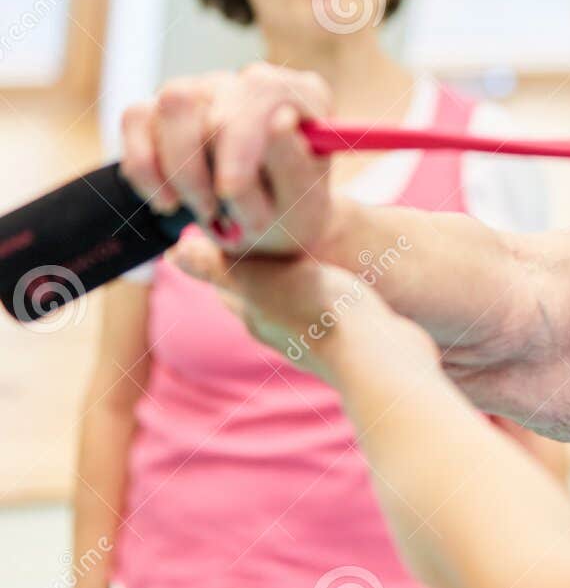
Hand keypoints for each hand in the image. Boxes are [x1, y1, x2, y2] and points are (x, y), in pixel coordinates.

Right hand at [120, 64, 333, 255]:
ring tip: (204, 211)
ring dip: (180, 169)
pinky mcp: (162, 107)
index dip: (242, 139)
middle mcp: (250, 84)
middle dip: (209, 166)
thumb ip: (296, 165)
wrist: (260, 229)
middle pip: (215, 98)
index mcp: (301, 96)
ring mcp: (205, 90)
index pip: (266, 92)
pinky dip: (146, 169)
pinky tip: (169, 202)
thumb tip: (281, 121)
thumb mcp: (302, 204)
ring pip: (174, 104)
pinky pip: (137, 119)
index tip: (229, 190)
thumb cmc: (290, 212)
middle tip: (215, 215)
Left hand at [169, 229, 437, 384]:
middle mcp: (279, 331)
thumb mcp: (260, 280)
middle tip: (259, 237)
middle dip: (254, 270)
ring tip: (300, 254)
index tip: (223, 232)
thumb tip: (173, 253)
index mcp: (253, 316)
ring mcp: (315, 338)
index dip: (220, 260)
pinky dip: (324, 292)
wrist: (378, 354)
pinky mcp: (349, 338)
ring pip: (294, 303)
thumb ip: (218, 267)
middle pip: (257, 296)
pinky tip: (339, 281)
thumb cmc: (317, 314)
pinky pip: (328, 309)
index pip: (225, 286)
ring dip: (292, 281)